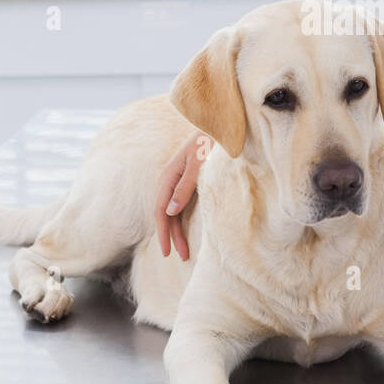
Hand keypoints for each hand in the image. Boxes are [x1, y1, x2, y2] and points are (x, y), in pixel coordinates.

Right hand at [154, 130, 212, 260]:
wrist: (222, 125)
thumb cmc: (210, 142)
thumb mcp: (199, 164)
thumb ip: (185, 187)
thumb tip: (170, 212)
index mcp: (169, 175)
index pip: (161, 210)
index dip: (163, 232)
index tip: (167, 251)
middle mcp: (172, 180)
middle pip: (167, 214)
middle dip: (172, 236)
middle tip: (180, 257)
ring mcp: (181, 182)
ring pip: (175, 212)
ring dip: (178, 232)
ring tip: (185, 252)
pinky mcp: (192, 182)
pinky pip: (184, 206)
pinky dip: (185, 221)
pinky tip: (188, 233)